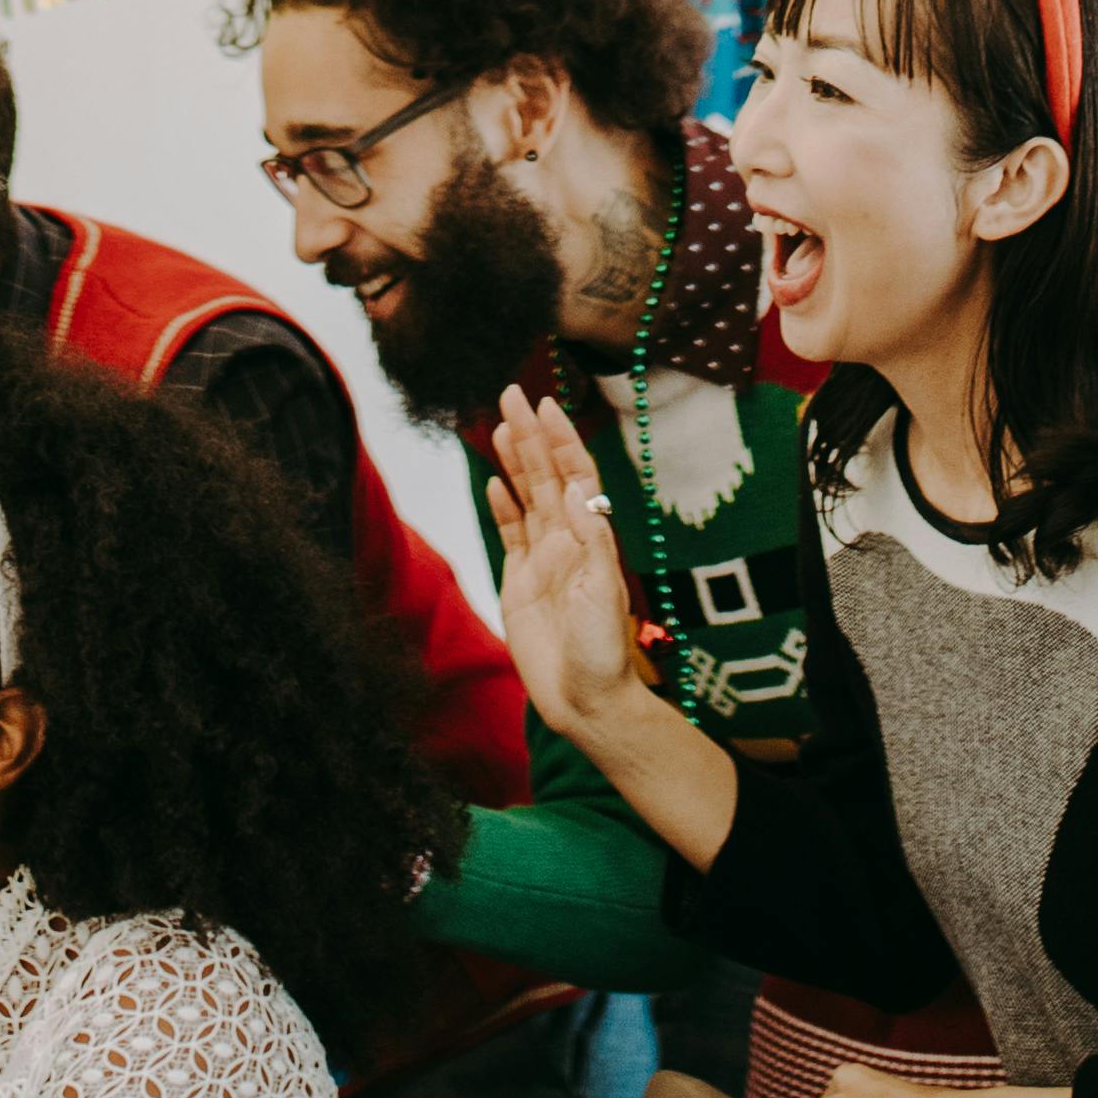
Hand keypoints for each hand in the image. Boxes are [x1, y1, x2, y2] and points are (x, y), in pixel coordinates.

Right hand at [486, 390, 651, 740]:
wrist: (588, 703)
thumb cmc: (605, 654)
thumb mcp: (604, 594)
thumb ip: (590, 540)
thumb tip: (572, 488)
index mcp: (591, 538)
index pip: (575, 475)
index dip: (561, 439)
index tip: (545, 404)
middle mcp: (568, 542)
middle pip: (545, 477)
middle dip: (530, 436)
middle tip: (511, 394)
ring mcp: (543, 561)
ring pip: (526, 499)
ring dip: (514, 462)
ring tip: (501, 426)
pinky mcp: (521, 585)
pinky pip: (510, 536)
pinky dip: (501, 507)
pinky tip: (493, 482)